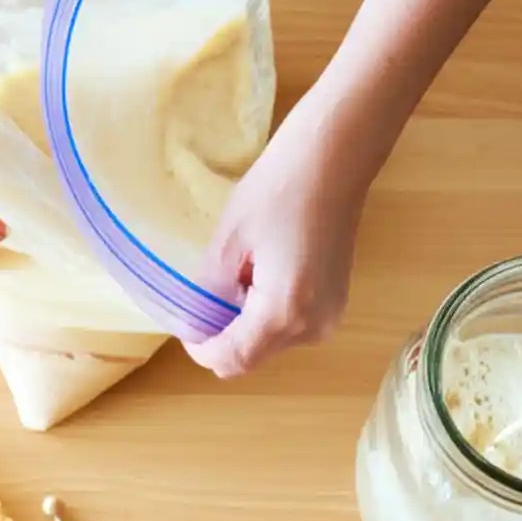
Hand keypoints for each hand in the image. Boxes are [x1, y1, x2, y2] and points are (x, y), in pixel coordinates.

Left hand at [185, 97, 368, 377]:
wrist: (333, 160)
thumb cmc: (276, 190)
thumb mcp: (227, 243)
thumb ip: (209, 292)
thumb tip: (198, 323)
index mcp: (283, 313)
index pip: (232, 360)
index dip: (201, 350)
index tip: (185, 322)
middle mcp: (312, 327)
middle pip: (252, 355)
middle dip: (224, 332)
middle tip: (210, 286)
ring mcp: (330, 317)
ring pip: (270, 341)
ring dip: (246, 320)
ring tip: (241, 270)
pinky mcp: (336, 303)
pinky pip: (291, 324)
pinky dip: (268, 310)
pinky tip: (264, 270)